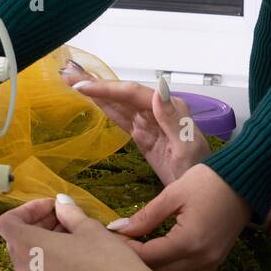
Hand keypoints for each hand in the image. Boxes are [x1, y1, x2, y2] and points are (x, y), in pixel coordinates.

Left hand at [0, 196, 187, 270]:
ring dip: (44, 243)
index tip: (49, 206)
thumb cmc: (109, 265)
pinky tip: (75, 258)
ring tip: (72, 236)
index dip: (26, 209)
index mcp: (30, 247)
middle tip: (62, 217)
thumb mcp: (90, 229)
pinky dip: (50, 262)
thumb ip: (69, 214)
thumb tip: (61, 204)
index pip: (7, 223)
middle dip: (37, 224)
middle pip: (16, 241)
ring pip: (29, 260)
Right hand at [63, 69, 209, 185]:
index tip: (82, 86)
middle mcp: (158, 110)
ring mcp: (149, 122)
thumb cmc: (199, 171)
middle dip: (96, 84)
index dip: (107, 88)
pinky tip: (91, 101)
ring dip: (96, 93)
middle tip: (67, 75)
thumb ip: (173, 119)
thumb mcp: (187, 147)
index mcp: (168, 108)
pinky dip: (105, 108)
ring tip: (72, 82)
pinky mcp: (143, 136)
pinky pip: (121, 119)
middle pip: (122, 93)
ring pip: (118, 103)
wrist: (202, 195)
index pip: (132, 93)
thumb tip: (159, 88)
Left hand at [111, 163, 251, 270]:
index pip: (148, 257)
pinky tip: (162, 265)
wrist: (244, 181)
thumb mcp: (173, 194)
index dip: (126, 250)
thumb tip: (119, 229)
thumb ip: (146, 216)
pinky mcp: (216, 264)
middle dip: (136, 263)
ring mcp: (211, 265)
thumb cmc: (208, 182)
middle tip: (121, 248)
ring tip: (139, 255)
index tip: (113, 238)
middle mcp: (201, 259)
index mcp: (189, 241)